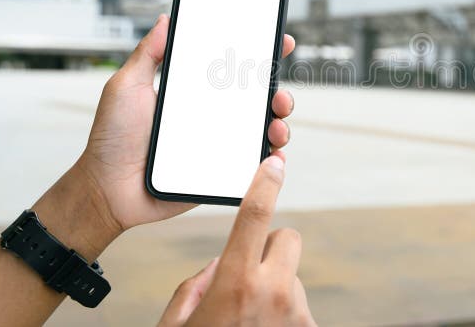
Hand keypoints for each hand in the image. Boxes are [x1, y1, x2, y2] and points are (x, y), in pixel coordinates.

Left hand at [72, 14, 296, 236]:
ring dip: (279, 124)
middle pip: (258, 100)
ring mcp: (218, 144)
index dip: (259, 56)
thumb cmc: (111, 139)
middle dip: (279, 92)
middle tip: (278, 93)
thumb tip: (165, 19)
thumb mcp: (126, 87)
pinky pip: (253, 166)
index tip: (277, 41)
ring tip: (276, 125)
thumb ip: (147, 54)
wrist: (107, 189)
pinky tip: (272, 155)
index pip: (234, 70)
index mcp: (194, 94)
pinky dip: (270, 160)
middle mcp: (212, 117)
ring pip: (262, 131)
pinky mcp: (219, 172)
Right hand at [157, 154, 315, 326]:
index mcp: (236, 284)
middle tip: (248, 275)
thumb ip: (193, 286)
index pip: (256, 215)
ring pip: (291, 277)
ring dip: (274, 289)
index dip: (266, 183)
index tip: (274, 163)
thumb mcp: (175, 324)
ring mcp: (297, 315)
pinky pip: (299, 308)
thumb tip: (219, 265)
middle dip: (270, 247)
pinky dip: (283, 315)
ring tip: (249, 318)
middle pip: (287, 238)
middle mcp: (273, 294)